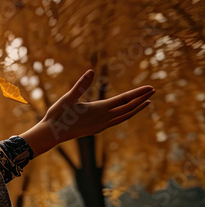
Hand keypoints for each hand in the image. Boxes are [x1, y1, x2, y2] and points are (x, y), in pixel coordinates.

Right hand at [21, 70, 153, 155]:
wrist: (51, 134)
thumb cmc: (57, 115)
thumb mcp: (68, 98)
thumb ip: (81, 85)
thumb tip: (91, 71)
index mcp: (99, 109)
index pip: (124, 99)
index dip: (138, 93)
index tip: (150, 87)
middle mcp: (104, 118)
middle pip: (129, 108)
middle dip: (142, 99)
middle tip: (154, 90)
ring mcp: (101, 125)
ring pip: (124, 116)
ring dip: (136, 109)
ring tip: (146, 102)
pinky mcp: (97, 129)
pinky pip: (117, 121)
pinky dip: (126, 116)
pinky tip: (126, 113)